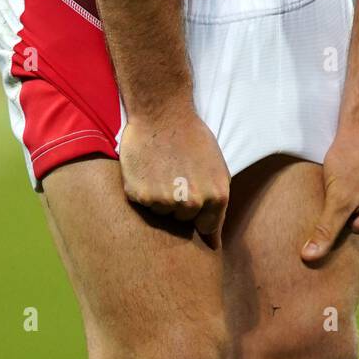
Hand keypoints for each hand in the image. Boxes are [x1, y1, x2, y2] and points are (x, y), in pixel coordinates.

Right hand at [119, 107, 229, 248]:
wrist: (162, 112)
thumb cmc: (192, 137)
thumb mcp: (216, 168)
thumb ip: (216, 203)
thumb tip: (214, 245)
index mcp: (216, 197)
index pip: (207, 228)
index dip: (198, 215)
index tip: (190, 199)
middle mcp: (193, 203)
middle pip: (183, 222)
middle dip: (179, 204)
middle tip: (175, 175)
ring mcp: (166, 201)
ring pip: (162, 215)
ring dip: (160, 199)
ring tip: (162, 170)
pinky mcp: (142, 196)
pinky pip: (144, 205)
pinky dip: (143, 192)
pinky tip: (148, 170)